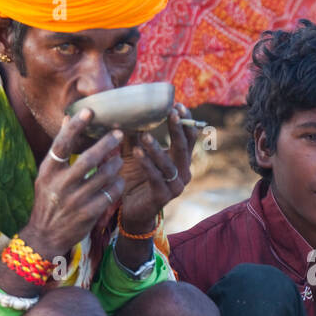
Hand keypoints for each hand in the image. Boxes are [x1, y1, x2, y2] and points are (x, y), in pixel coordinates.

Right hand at [23, 108, 124, 257]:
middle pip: (88, 159)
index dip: (75, 127)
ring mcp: (75, 200)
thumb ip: (59, 150)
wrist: (45, 235)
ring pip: (104, 176)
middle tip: (119, 133)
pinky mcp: (88, 214)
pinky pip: (110, 194)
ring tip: (119, 160)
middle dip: (106, 144)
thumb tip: (67, 118)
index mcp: (48, 171)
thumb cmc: (49, 200)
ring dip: (115, 165)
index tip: (88, 111)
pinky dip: (117, 185)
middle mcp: (60, 184)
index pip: (61, 144)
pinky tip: (118, 181)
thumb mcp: (46, 175)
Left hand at [119, 104, 198, 230]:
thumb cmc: (135, 178)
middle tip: (171, 113)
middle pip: (183, 147)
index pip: (189, 138)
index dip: (186, 121)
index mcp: (180, 160)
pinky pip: (156, 178)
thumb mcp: (134, 152)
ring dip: (156, 149)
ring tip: (145, 136)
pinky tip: (137, 152)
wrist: (131, 210)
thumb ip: (134, 136)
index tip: (178, 105)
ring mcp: (175, 186)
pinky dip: (146, 164)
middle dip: (178, 129)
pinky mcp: (163, 197)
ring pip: (169, 163)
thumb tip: (126, 112)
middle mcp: (183, 172)